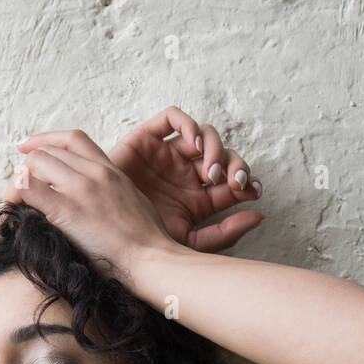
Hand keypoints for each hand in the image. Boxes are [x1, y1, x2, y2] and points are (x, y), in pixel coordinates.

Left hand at [3, 128, 178, 280]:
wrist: (152, 260)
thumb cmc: (148, 242)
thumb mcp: (133, 201)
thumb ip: (112, 191)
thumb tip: (97, 197)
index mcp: (110, 170)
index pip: (72, 139)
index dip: (46, 140)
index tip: (29, 149)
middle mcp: (94, 173)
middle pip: (47, 151)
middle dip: (29, 167)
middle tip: (21, 190)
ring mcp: (81, 189)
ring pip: (33, 164)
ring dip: (20, 182)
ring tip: (19, 203)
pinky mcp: (67, 211)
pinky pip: (28, 188)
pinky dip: (16, 195)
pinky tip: (18, 210)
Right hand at [106, 105, 263, 252]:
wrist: (104, 233)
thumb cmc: (141, 242)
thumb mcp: (187, 243)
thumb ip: (223, 235)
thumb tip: (259, 216)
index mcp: (199, 197)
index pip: (232, 181)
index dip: (247, 181)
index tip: (251, 191)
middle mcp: (187, 173)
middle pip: (223, 156)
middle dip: (234, 165)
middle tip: (231, 181)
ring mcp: (168, 154)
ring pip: (202, 135)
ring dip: (214, 148)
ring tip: (210, 170)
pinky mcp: (148, 138)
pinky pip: (172, 119)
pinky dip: (188, 125)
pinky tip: (194, 145)